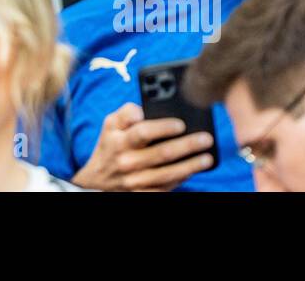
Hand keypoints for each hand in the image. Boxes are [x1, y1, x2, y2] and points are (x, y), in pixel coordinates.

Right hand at [72, 102, 214, 190]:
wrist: (98, 180)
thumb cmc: (110, 145)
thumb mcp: (111, 124)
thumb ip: (126, 112)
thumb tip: (142, 110)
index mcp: (119, 141)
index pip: (143, 132)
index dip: (163, 128)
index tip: (181, 124)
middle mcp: (127, 161)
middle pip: (161, 154)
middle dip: (187, 146)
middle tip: (205, 139)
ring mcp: (135, 181)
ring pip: (167, 174)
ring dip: (190, 166)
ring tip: (207, 158)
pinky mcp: (142, 194)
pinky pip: (166, 188)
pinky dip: (181, 179)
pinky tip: (193, 171)